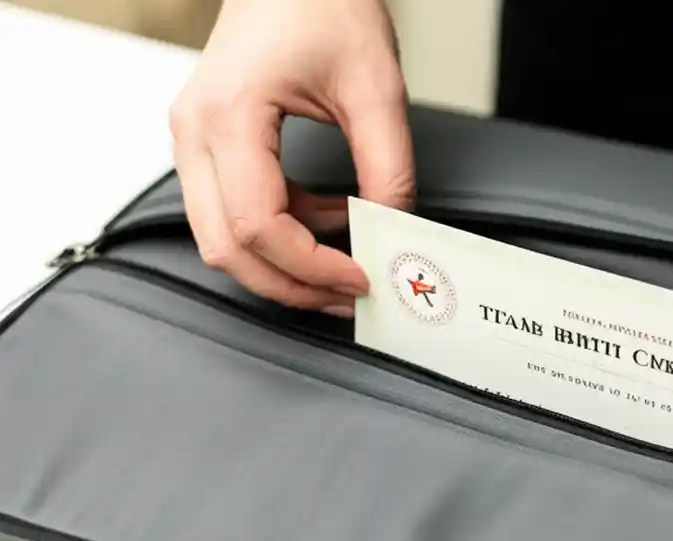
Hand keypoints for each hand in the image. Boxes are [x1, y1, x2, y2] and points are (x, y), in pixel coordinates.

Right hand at [168, 0, 413, 315]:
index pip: (259, 225)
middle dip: (292, 284)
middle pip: (227, 248)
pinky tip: (329, 221)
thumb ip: (388, 168)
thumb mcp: (375, 89)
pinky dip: (281, 231)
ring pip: (222, 238)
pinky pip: (233, 210)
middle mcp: (194, 133)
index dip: (313, 267)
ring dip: (285, 263)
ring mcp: (194, 138)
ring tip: (347, 262)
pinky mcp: (208, 142)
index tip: (362, 278)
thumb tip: (394, 231)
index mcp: (228, 117)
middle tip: (351, 295)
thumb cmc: (322, 6)